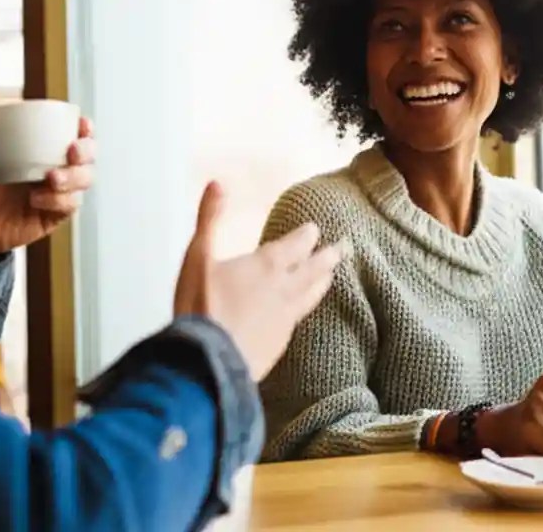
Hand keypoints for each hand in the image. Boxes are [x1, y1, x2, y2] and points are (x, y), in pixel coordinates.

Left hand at [0, 117, 96, 260]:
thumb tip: (13, 106)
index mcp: (40, 146)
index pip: (73, 132)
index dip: (85, 128)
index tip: (82, 126)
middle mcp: (53, 166)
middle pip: (88, 156)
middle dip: (86, 151)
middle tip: (71, 152)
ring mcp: (55, 192)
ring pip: (85, 179)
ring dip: (74, 176)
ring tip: (52, 178)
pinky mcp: (52, 215)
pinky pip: (70, 205)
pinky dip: (58, 200)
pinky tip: (36, 199)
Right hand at [173, 182, 343, 379]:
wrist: (208, 359)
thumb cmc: (201, 306)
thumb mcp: (197, 255)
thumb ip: (209, 218)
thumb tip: (218, 182)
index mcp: (266, 265)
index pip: (295, 244)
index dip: (306, 235)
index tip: (315, 229)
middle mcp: (282, 290)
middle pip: (313, 269)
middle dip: (328, 256)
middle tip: (345, 248)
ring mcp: (284, 319)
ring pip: (311, 295)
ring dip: (322, 283)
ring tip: (331, 277)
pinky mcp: (279, 344)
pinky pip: (297, 321)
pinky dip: (303, 310)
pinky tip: (300, 313)